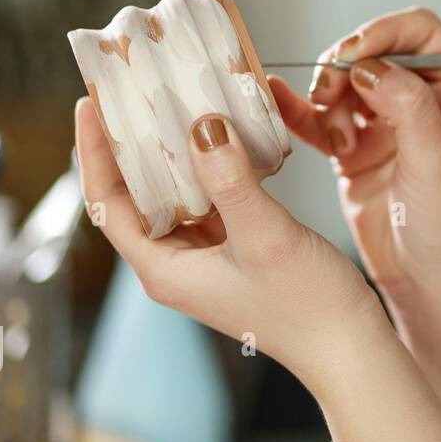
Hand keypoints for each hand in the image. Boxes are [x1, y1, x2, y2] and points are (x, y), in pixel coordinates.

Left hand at [73, 97, 379, 382]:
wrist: (348, 347)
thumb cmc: (307, 307)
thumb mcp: (265, 236)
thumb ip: (230, 180)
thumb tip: (201, 126)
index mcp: (164, 269)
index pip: (107, 202)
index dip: (93, 151)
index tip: (92, 103)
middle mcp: (176, 264)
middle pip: (134, 195)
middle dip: (130, 144)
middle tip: (134, 94)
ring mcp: (206, 259)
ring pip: (174, 195)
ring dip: (173, 153)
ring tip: (177, 105)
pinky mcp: (237, 252)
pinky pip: (210, 200)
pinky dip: (212, 167)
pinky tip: (228, 139)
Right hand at [267, 7, 440, 308]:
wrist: (433, 291)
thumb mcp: (440, 164)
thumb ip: (409, 105)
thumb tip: (372, 64)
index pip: (421, 32)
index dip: (382, 33)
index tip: (349, 57)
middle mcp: (430, 99)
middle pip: (376, 51)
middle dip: (346, 68)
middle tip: (328, 96)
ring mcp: (392, 122)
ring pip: (346, 81)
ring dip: (329, 99)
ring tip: (336, 141)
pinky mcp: (358, 148)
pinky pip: (324, 116)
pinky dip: (304, 114)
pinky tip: (284, 110)